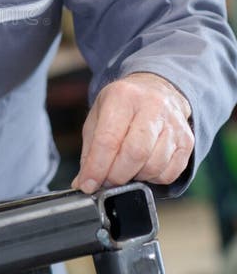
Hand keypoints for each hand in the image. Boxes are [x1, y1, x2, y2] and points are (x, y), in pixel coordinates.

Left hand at [71, 72, 193, 193]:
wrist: (157, 89)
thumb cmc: (123, 106)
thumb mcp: (98, 116)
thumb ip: (90, 150)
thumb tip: (85, 182)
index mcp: (123, 96)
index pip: (108, 139)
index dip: (97, 168)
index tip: (88, 184)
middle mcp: (152, 106)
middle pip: (135, 153)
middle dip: (117, 176)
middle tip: (107, 181)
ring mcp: (174, 123)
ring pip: (154, 166)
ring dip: (135, 177)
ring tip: (125, 170)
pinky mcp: (187, 140)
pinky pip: (170, 173)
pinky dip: (153, 179)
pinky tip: (144, 167)